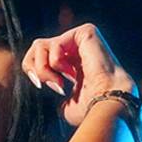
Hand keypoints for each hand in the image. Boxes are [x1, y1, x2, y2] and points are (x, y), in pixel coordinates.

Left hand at [22, 23, 137, 126]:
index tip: (41, 87)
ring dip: (43, 68)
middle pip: (37, 48)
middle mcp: (77, 50)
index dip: (33, 72)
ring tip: (58, 82)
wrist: (107, 103)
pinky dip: (55, 62)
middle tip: (44, 84)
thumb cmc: (91, 108)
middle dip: (35, 68)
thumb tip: (49, 92)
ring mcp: (82, 40)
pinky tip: (70, 73)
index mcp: (72, 64)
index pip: (41, 58)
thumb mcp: (64, 104)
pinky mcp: (86, 32)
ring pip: (41, 45)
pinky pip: (55, 43)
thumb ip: (55, 93)